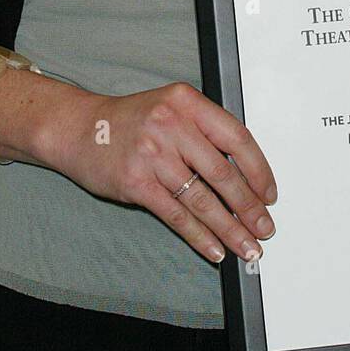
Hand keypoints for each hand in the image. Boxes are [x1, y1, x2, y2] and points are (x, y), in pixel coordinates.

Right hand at [50, 81, 277, 264]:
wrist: (80, 128)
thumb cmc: (131, 121)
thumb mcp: (171, 109)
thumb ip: (204, 132)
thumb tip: (246, 175)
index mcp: (187, 102)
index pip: (236, 137)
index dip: (259, 170)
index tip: (269, 194)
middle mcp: (172, 124)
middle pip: (223, 173)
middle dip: (249, 207)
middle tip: (265, 227)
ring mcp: (153, 154)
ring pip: (202, 199)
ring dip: (229, 228)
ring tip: (247, 246)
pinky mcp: (136, 182)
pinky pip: (176, 215)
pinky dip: (199, 236)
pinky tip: (214, 248)